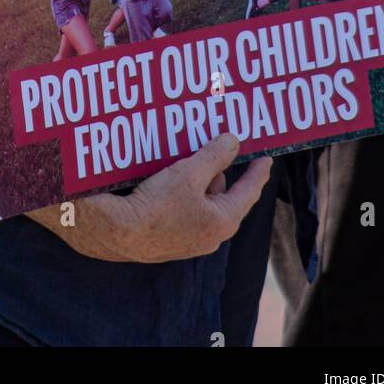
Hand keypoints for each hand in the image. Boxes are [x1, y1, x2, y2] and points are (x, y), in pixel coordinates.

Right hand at [49, 136, 271, 263]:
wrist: (117, 232)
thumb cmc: (156, 205)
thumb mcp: (189, 173)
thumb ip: (214, 156)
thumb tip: (232, 143)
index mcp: (223, 221)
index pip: (249, 191)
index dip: (258, 172)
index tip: (266, 158)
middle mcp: (210, 235)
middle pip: (221, 192)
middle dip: (215, 170)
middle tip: (206, 146)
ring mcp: (190, 240)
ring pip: (200, 200)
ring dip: (194, 180)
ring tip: (179, 160)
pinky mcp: (170, 239)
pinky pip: (184, 209)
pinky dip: (180, 192)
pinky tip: (165, 178)